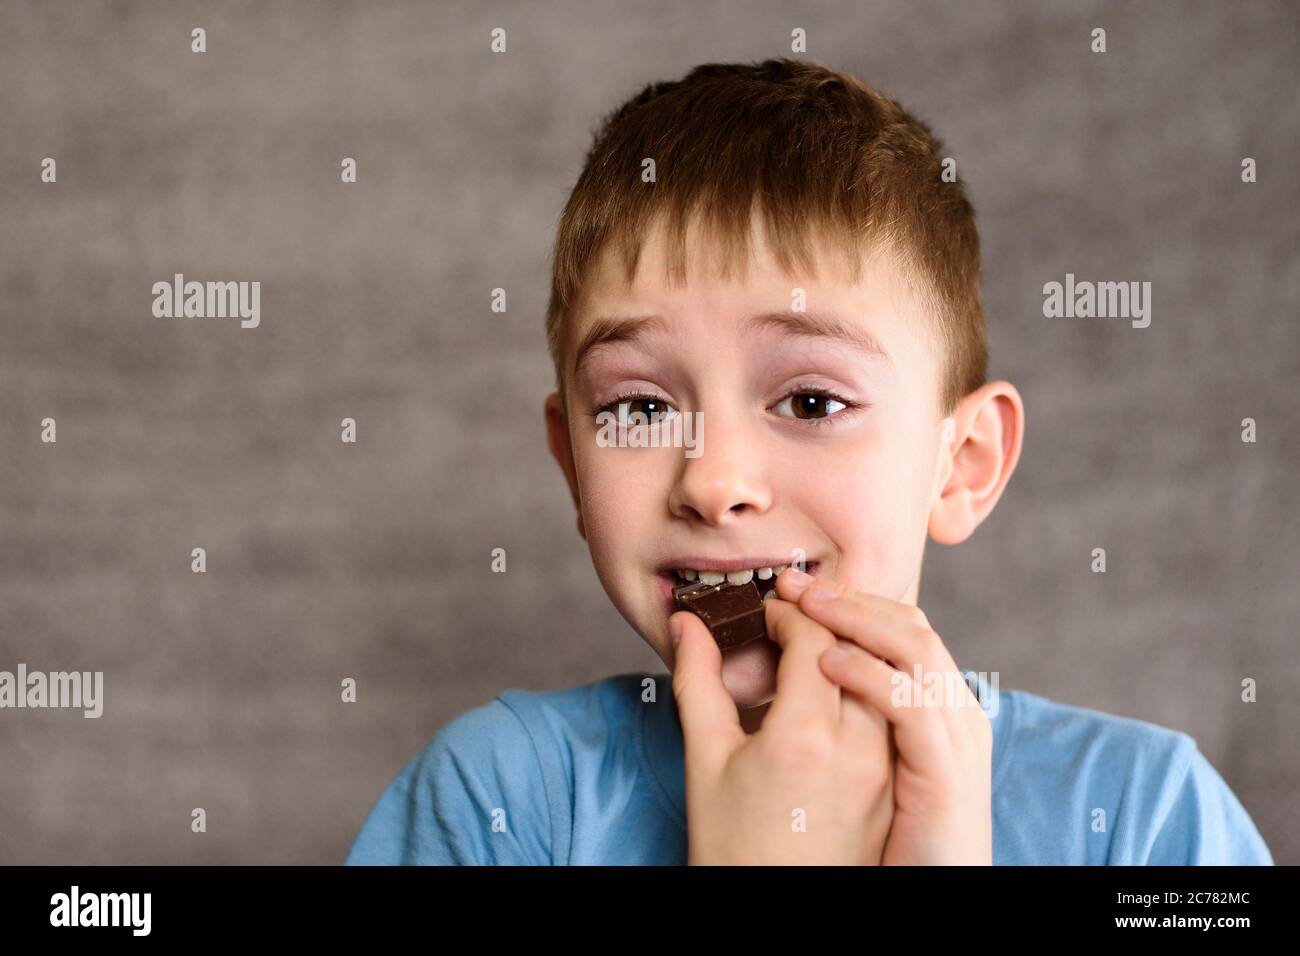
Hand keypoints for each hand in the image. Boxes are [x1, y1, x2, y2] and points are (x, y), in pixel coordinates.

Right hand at [670, 591, 893, 864]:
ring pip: (885, 680)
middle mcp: (855, 748)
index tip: (765, 614)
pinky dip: (876, 690)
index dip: (787, 613)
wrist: (776, 919)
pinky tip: (847, 692)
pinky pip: (896, 718)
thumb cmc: (732, 847)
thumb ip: (698, 681)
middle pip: (856, 649)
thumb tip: (686, 624)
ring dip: (857, 653)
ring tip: (822, 650)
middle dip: (825, 622)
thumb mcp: (705, 761)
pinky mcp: (896, 789)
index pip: (813, 636)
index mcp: (802, 734)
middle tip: (794, 619)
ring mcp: (884, 771)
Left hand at [774, 570, 992, 864]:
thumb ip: (859, 716)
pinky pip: (911, 705)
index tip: (795, 587)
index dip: (850, 600)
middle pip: (909, 626)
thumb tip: (814, 670)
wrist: (930, 895)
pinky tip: (823, 660)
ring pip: (915, 649)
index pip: (898, 630)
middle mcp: (951, 714)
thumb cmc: (897, 844)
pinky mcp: (945, 773)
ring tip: (803, 604)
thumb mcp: (878, 769)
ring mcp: (954, 740)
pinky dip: (869, 673)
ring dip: (856, 618)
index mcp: (934, 710)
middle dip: (849, 596)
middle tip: (792, 580)